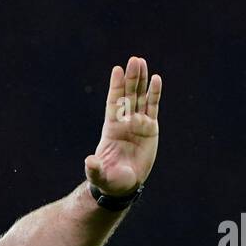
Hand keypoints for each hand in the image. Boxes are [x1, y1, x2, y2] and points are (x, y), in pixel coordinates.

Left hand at [84, 55, 162, 195]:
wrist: (124, 185)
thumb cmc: (109, 179)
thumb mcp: (100, 175)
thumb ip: (94, 168)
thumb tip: (89, 161)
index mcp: (111, 129)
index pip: (114, 103)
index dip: (116, 87)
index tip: (117, 70)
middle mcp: (124, 122)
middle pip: (128, 95)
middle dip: (131, 78)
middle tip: (134, 60)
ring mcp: (138, 124)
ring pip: (140, 97)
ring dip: (142, 80)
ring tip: (142, 62)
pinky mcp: (151, 129)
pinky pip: (153, 108)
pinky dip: (154, 94)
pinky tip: (156, 79)